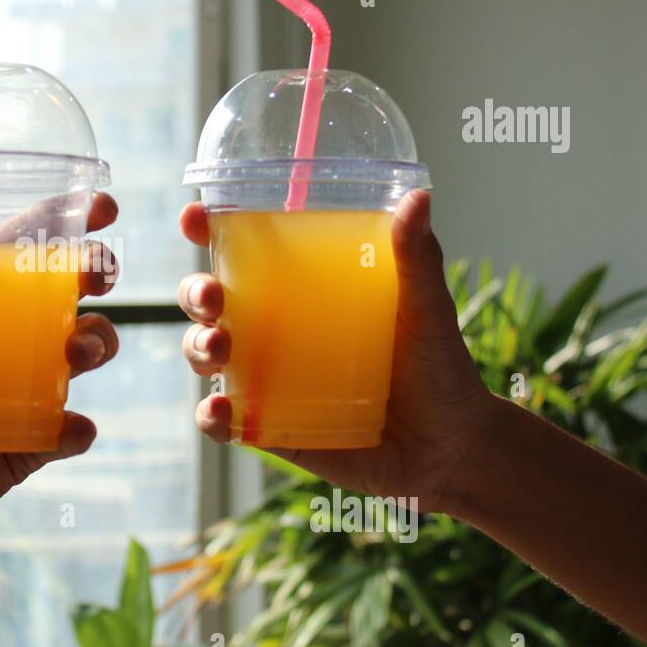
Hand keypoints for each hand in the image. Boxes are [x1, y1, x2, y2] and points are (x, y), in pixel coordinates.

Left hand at [0, 194, 119, 565]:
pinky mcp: (22, 448)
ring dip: (97, 343)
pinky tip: (68, 429)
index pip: (23, 250)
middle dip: (94, 276)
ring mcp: (17, 395)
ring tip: (81, 350)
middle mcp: (0, 343)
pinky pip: (65, 434)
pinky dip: (76, 430)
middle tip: (100, 274)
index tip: (102, 207)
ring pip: (79, 357)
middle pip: (66, 296)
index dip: (66, 222)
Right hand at [178, 190, 492, 511]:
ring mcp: (267, 380)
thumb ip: (416, 257)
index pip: (243, 253)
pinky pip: (224, 420)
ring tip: (219, 349)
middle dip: (195, 293)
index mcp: (301, 290)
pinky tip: (218, 409)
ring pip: (207, 355)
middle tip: (213, 296)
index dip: (208, 232)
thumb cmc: (437, 368)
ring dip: (197, 347)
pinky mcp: (269, 428)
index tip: (196, 217)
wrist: (450, 448)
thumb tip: (418, 198)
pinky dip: (211, 415)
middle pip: (211, 302)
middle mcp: (275, 331)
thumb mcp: (426, 306)